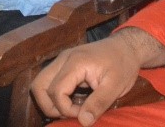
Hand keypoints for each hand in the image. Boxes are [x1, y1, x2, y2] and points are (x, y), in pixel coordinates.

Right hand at [31, 30, 149, 123]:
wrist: (125, 47)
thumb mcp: (116, 86)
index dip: (66, 109)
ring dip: (51, 101)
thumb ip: (98, 104)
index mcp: (75, 63)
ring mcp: (61, 61)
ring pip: (40, 83)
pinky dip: (56, 95)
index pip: (56, 91)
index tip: (85, 113)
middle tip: (71, 114)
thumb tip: (83, 122)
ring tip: (71, 109)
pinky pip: (50, 82)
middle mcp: (62, 59)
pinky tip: (74, 100)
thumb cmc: (123, 64)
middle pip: (39, 86)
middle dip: (50, 106)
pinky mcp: (64, 64)